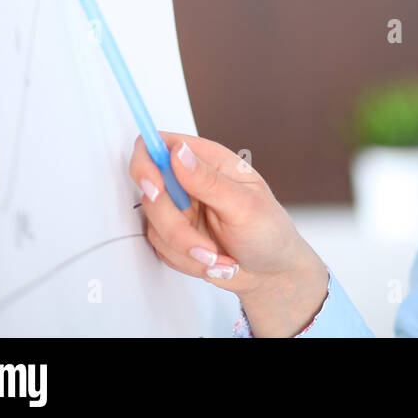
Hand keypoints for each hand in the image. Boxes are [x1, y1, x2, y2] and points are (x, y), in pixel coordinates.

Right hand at [128, 132, 326, 332]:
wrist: (271, 272)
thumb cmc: (269, 232)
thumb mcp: (245, 206)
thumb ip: (209, 181)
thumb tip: (177, 153)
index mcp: (211, 161)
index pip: (161, 145)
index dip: (147, 163)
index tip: (156, 188)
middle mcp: (190, 182)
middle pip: (152, 192)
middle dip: (176, 227)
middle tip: (206, 245)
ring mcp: (180, 210)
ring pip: (155, 225)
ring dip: (187, 249)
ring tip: (218, 255)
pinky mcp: (174, 235)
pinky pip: (161, 248)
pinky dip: (187, 261)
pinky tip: (213, 260)